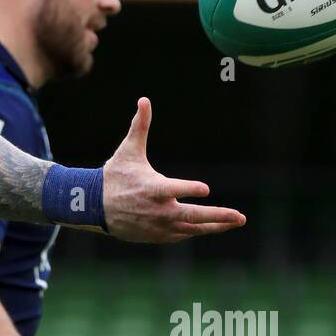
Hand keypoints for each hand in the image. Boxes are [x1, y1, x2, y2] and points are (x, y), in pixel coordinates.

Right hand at [103, 98, 245, 242]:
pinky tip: (213, 226)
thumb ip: (141, 126)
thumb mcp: (128, 150)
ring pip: (192, 228)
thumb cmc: (116, 175)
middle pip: (192, 215)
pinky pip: (183, 235)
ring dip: (215, 225)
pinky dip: (198, 230)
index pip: (174, 189)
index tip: (206, 189)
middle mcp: (158, 210)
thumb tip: (144, 100)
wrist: (95, 207)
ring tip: (235, 221)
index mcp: (152, 188)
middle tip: (239, 216)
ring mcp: (159, 226)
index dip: (189, 189)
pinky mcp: (157, 236)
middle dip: (218, 216)